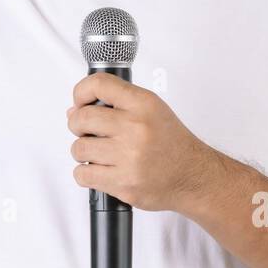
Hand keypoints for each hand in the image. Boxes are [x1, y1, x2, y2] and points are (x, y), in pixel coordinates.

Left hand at [67, 72, 220, 212]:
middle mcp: (136, 127)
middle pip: (81, 118)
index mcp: (143, 104)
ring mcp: (129, 157)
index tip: (79, 102)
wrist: (193, 176)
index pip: (98, 84)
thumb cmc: (171, 143)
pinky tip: (99, 170)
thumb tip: (73, 110)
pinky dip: (85, 173)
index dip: (81, 92)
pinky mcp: (124, 183)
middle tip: (86, 131)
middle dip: (77, 125)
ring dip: (82, 152)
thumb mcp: (151, 109)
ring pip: (79, 148)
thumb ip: (116, 104)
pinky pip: (83, 174)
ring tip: (98, 153)